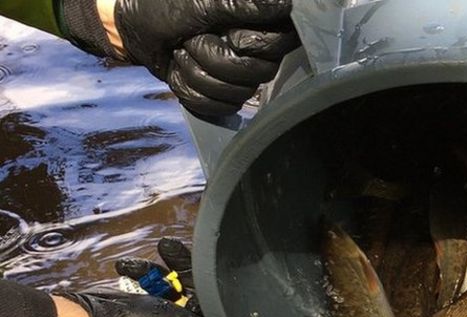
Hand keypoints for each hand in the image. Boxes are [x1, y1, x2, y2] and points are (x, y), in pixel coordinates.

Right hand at [52, 238, 267, 316]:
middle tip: (176, 248)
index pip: (225, 316)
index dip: (227, 294)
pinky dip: (143, 273)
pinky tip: (127, 266)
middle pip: (203, 294)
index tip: (226, 271)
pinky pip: (152, 284)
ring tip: (162, 246)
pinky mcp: (142, 306)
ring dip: (168, 267)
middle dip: (193, 270)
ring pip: (178, 285)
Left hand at [62, 0, 297, 116]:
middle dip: (213, 58)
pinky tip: (181, 71)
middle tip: (191, 39)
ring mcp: (238, 73)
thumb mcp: (198, 3)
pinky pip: (220, 108)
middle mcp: (254, 48)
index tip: (225, 31)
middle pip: (257, 74)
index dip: (249, 44)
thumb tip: (285, 6)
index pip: (278, 44)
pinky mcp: (222, 93)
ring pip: (236, 94)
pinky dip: (191, 91)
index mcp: (255, 20)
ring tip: (182, 52)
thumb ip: (241, 5)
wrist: (132, 31)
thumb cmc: (160, 7)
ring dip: (197, 74)